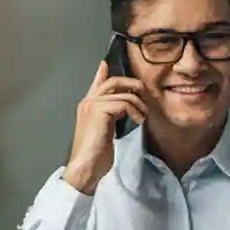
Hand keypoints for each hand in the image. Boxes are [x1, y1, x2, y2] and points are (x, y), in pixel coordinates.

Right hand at [63, 61, 147, 194]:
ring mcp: (92, 106)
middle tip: (144, 92)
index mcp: (87, 106)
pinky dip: (135, 111)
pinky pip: (124, 103)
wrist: (85, 166)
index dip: (103, 71)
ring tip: (143, 116)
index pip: (97, 82)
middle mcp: (88, 102)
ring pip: (123, 94)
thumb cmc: (95, 154)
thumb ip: (110, 116)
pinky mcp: (99, 112)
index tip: (106, 63)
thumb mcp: (104, 131)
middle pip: (113, 81)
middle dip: (132, 83)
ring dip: (139, 104)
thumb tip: (124, 107)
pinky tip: (138, 121)